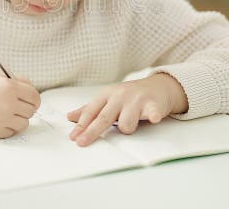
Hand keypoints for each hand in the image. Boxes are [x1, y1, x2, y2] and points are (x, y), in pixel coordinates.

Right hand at [0, 73, 40, 138]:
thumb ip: (19, 82)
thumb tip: (34, 95)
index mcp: (9, 87)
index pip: (35, 97)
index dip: (34, 99)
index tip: (31, 101)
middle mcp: (7, 104)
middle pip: (31, 111)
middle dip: (25, 108)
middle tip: (16, 106)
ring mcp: (1, 119)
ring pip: (24, 124)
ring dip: (18, 119)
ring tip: (7, 113)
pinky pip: (11, 132)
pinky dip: (8, 127)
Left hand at [66, 73, 187, 146]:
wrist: (158, 86)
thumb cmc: (130, 95)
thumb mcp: (108, 99)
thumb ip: (90, 109)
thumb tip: (70, 117)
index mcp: (107, 95)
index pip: (91, 111)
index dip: (81, 125)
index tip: (73, 137)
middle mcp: (120, 96)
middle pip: (104, 117)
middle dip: (92, 131)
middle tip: (81, 142)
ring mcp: (136, 100)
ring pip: (126, 123)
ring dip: (126, 129)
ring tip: (131, 124)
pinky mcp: (153, 104)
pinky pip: (152, 112)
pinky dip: (153, 115)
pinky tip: (154, 118)